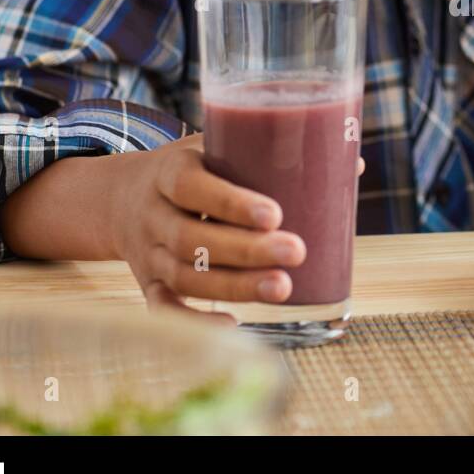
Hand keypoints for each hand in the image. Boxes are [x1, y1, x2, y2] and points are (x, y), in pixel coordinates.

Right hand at [104, 134, 362, 319]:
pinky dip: (193, 321)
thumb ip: (272, 155)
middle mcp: (153, 214)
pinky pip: (163, 307)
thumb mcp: (218, 147)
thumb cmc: (194, 169)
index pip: (191, 187)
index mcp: (169, 171)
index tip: (274, 214)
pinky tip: (233, 325)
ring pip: (183, 276)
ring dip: (233, 287)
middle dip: (245, 251)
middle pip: (190, 238)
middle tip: (297, 252)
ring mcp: (147, 252)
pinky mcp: (147, 282)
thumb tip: (351, 166)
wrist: (121, 196)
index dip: (230, 203)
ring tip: (282, 288)